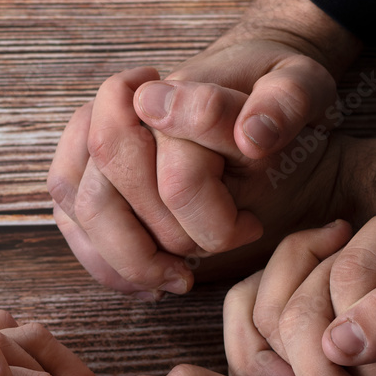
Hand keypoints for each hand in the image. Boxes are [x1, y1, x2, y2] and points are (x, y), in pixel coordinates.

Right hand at [49, 0, 375, 295]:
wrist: (245, 107)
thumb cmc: (271, 106)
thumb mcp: (303, 90)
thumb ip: (287, 101)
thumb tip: (251, 135)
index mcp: (175, 89)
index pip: (177, 175)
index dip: (216, 219)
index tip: (252, 227)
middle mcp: (118, 106)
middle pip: (113, 190)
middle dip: (162, 242)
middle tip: (207, 260)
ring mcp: (88, 138)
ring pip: (83, 208)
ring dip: (129, 260)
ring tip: (177, 280)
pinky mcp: (77, 174)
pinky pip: (72, 223)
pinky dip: (107, 265)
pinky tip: (147, 286)